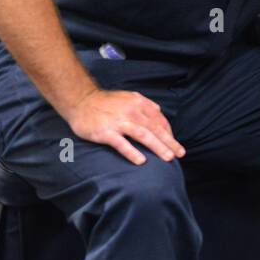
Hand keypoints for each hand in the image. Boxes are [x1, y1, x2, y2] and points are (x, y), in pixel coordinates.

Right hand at [65, 89, 184, 165]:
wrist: (80, 100)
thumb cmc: (106, 102)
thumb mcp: (128, 97)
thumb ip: (145, 104)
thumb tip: (160, 112)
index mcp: (139, 103)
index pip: (159, 120)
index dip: (169, 133)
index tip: (175, 145)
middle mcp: (131, 111)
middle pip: (155, 128)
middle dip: (169, 142)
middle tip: (179, 154)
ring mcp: (118, 121)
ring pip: (143, 135)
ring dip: (157, 147)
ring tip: (168, 158)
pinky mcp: (105, 132)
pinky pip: (121, 143)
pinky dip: (132, 152)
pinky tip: (141, 161)